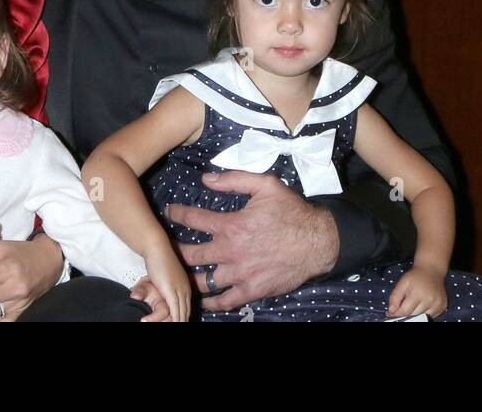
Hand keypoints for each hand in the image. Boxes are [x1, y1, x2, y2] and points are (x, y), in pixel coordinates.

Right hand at [132, 248, 190, 322]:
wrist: (157, 248)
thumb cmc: (160, 260)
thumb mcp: (167, 275)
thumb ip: (169, 285)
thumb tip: (165, 288)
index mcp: (186, 285)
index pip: (187, 306)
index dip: (184, 316)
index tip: (182, 322)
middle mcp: (186, 289)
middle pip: (187, 311)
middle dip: (183, 320)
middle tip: (181, 326)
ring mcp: (180, 290)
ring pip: (182, 312)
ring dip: (180, 321)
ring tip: (177, 327)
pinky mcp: (171, 291)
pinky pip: (175, 310)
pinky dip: (175, 319)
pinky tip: (174, 324)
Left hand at [165, 171, 337, 311]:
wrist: (317, 241)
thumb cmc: (292, 211)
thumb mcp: (266, 185)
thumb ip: (235, 180)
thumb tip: (206, 178)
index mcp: (233, 225)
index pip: (195, 219)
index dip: (178, 213)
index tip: (169, 211)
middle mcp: (231, 252)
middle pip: (192, 254)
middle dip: (174, 250)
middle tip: (164, 248)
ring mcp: (240, 274)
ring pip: (204, 281)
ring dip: (187, 278)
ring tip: (176, 275)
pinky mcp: (251, 291)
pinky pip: (225, 301)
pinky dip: (211, 302)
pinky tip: (202, 299)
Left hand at [387, 266, 446, 319]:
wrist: (432, 270)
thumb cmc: (415, 276)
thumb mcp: (402, 282)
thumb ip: (395, 297)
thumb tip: (391, 311)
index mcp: (418, 293)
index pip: (405, 311)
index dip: (398, 312)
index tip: (393, 311)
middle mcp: (430, 300)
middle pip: (414, 315)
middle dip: (407, 311)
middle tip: (406, 301)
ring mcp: (438, 304)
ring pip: (422, 316)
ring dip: (416, 312)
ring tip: (416, 301)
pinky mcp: (442, 306)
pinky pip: (430, 315)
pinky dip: (425, 312)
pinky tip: (424, 302)